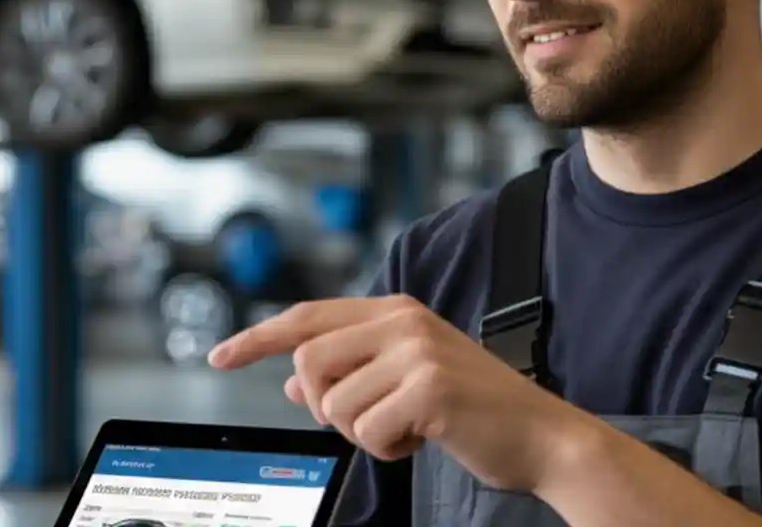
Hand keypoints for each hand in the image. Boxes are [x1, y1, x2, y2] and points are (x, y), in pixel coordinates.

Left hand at [208, 294, 589, 492]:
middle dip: (324, 407)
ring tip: (409, 428)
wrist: (543, 437)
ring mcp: (416, 351)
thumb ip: (352, 373)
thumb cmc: (473, 413)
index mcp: (395, 312)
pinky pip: (365, 432)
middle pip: (308, 363)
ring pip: (332, 405)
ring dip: (363, 433)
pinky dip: (387, 450)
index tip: (219, 354)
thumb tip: (292, 385)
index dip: (257, 337)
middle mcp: (402, 321)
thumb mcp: (406, 384)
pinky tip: (424, 440)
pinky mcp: (428, 388)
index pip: (306, 317)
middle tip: (369, 421)